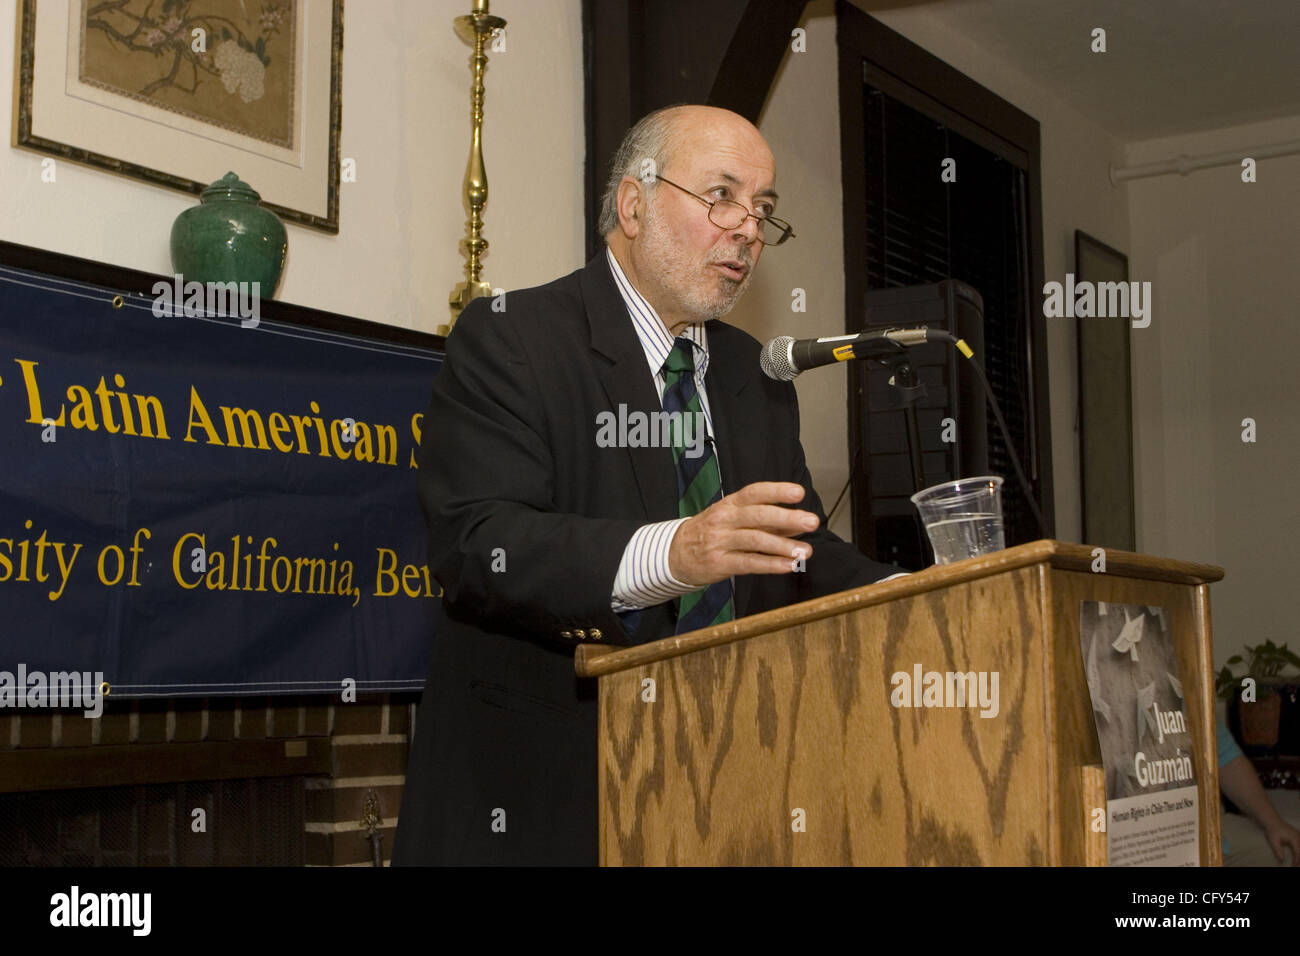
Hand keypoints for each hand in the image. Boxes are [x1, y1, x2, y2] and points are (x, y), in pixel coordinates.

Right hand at [668, 481, 817, 586]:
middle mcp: (725, 520)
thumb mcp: (731, 518)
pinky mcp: (720, 563)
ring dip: (783, 546)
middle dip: (787, 518)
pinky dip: (770, 565)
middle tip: (811, 521)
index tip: (799, 493)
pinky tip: (788, 566)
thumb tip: (796, 524)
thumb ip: (764, 521)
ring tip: (805, 551)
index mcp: (729, 504)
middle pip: (758, 516)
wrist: (674, 553)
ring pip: (755, 540)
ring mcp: (721, 542)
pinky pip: (749, 563)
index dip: (777, 491)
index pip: (754, 493)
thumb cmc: (710, 532)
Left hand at [1265, 821, 1299, 865]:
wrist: (1272, 821)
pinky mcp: (1298, 835)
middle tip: (1295, 865)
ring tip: (1297, 861)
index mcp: (1294, 838)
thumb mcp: (1273, 841)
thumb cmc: (1272, 830)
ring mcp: (1299, 835)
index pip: (1298, 852)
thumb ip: (1278, 851)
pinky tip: (1297, 854)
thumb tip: (1282, 860)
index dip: (1296, 859)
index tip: (1293, 865)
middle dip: (1299, 858)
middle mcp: (1298, 837)